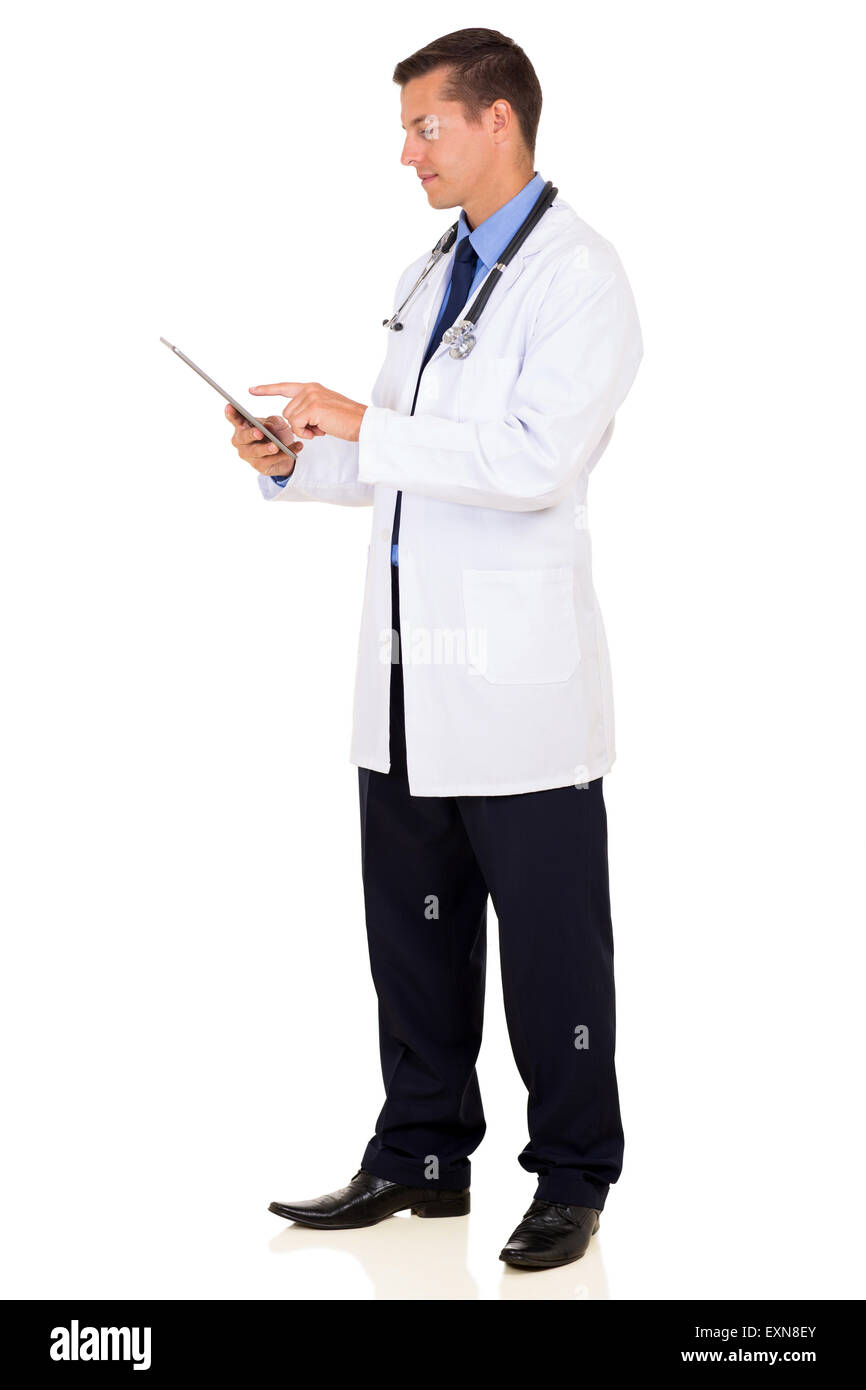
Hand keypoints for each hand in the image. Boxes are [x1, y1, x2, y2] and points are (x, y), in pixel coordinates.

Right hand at [224, 405, 303, 476]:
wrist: (287, 453)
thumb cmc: (276, 434)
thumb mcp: (277, 423)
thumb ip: (273, 422)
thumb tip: (268, 427)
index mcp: (243, 426)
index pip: (234, 419)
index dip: (231, 413)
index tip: (230, 405)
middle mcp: (242, 441)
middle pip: (243, 437)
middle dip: (251, 434)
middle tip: (259, 432)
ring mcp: (249, 455)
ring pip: (256, 452)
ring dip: (266, 449)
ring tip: (275, 446)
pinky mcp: (259, 466)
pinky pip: (271, 460)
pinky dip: (284, 454)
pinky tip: (296, 447)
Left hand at [249, 381, 367, 441]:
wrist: (363, 423)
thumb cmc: (347, 421)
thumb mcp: (324, 410)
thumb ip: (308, 409)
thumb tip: (293, 420)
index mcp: (312, 388)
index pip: (285, 387)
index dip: (267, 389)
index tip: (252, 390)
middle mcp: (309, 389)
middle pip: (287, 412)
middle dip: (299, 424)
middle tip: (320, 426)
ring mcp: (310, 396)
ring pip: (290, 419)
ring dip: (304, 430)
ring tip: (322, 427)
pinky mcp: (312, 407)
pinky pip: (296, 425)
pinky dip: (306, 433)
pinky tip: (320, 431)